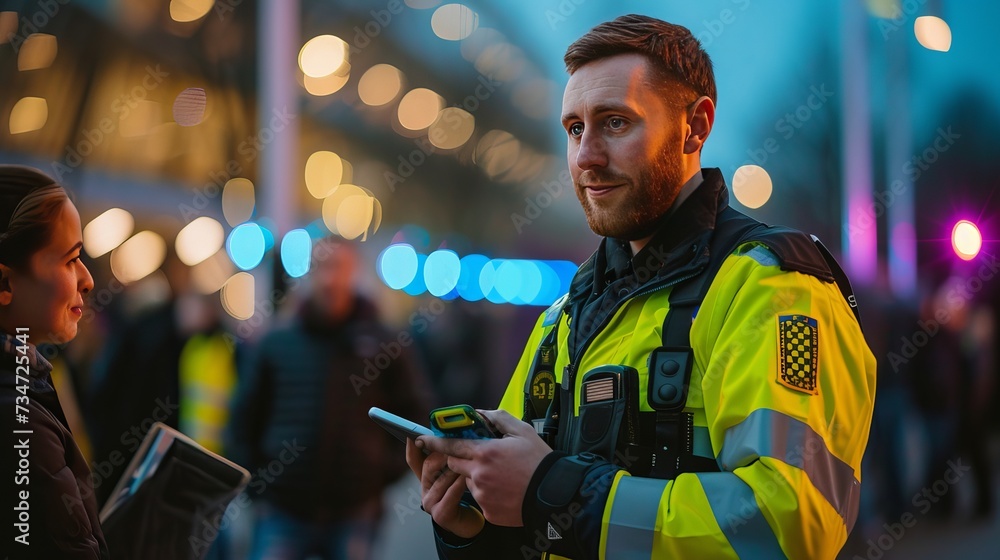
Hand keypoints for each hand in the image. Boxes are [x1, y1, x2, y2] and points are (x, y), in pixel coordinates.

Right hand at [405, 438, 484, 537]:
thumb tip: (453, 433)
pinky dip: (460, 483)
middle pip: (429, 465)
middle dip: (444, 453)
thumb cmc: (464, 493)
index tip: (415, 433)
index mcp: (425, 477)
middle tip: (457, 444)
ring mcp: (430, 503)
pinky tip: (468, 476)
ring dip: (455, 468)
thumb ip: (450, 456)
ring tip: (467, 458)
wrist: (471, 522)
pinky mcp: (440, 514)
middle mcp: (424, 490)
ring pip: (441, 478)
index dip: (413, 446)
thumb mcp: (455, 472)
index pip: (413, 459)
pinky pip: (451, 493)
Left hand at [416, 409, 551, 526]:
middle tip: (480, 457)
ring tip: (501, 475)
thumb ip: (497, 418)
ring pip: (468, 481)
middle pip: (455, 464)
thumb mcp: (522, 431)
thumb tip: (480, 413)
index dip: (434, 441)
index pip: (450, 445)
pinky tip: (505, 489)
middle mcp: (479, 474)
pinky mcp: (487, 510)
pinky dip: (488, 492)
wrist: (554, 494)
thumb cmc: (539, 461)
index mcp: (485, 452)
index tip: (421, 439)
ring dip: (476, 476)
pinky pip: (480, 498)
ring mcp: (482, 494)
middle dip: (461, 459)